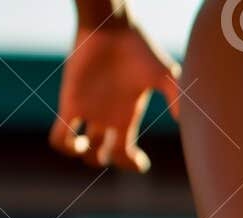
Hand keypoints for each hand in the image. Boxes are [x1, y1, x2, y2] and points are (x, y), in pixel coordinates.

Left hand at [49, 22, 179, 172]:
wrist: (112, 27)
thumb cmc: (140, 48)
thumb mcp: (165, 75)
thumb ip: (177, 97)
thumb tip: (182, 121)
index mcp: (127, 117)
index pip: (125, 155)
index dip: (132, 165)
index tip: (141, 162)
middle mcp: (106, 118)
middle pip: (102, 155)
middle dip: (107, 161)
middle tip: (114, 152)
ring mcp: (87, 111)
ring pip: (80, 149)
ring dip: (84, 157)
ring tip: (88, 147)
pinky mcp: (70, 103)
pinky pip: (59, 136)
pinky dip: (65, 145)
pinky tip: (76, 140)